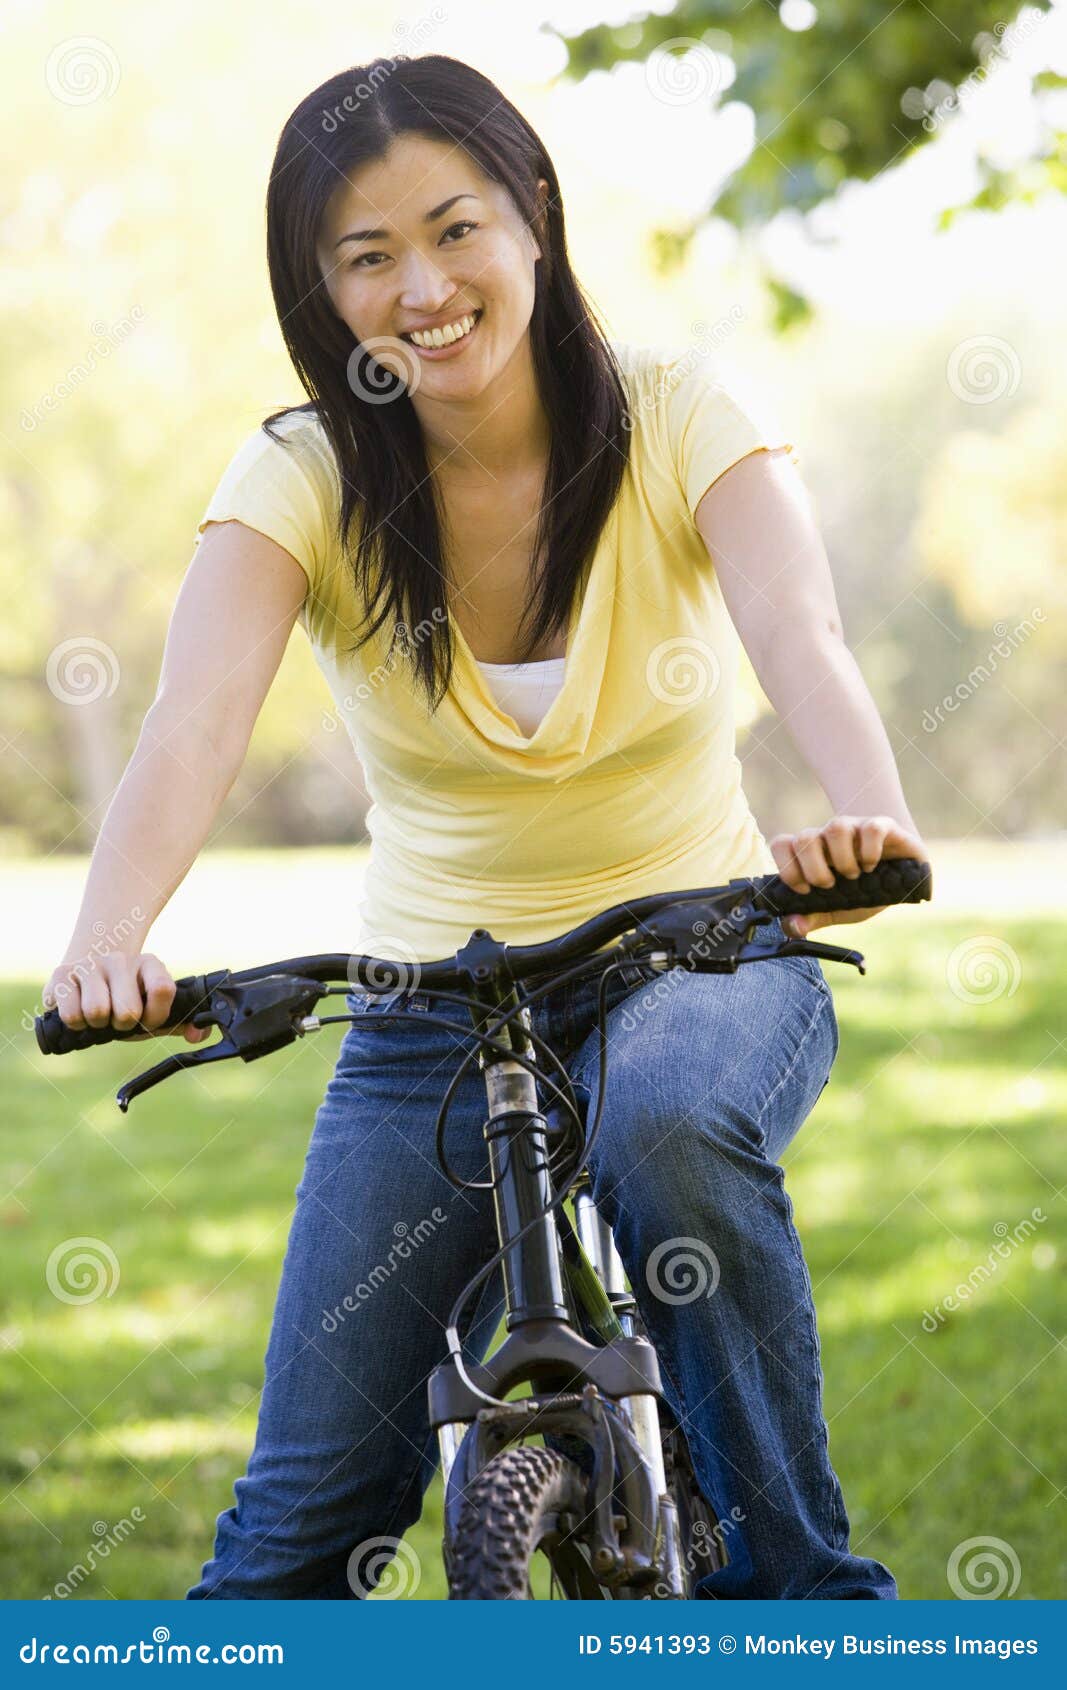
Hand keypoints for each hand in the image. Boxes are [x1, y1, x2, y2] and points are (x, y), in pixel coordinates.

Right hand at [42, 950, 210, 1042]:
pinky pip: (72, 1015)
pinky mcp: (62, 974)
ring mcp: (90, 964)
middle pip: (128, 1010)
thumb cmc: (125, 999)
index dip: (155, 1015)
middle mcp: (120, 959)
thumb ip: (180, 1022)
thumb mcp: (154, 1010)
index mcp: (150, 964)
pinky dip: (76, 1023)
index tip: (147, 1020)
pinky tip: (79, 1010)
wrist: (85, 976)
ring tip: (98, 1013)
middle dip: (123, 1024)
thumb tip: (198, 1035)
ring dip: (98, 1024)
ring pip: (98, 1012)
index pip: (163, 989)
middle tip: (118, 1017)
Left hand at [768, 815, 929, 938]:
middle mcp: (828, 835)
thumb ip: (814, 917)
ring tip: (854, 876)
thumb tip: (792, 928)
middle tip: (831, 885)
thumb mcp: (839, 909)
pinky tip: (872, 866)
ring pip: (836, 827)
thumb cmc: (867, 889)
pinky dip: (870, 851)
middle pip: (804, 837)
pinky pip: (871, 828)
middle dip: (815, 869)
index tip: (805, 890)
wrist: (905, 875)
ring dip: (843, 859)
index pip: (782, 844)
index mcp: (812, 852)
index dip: (787, 869)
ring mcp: (854, 826)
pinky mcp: (881, 824)